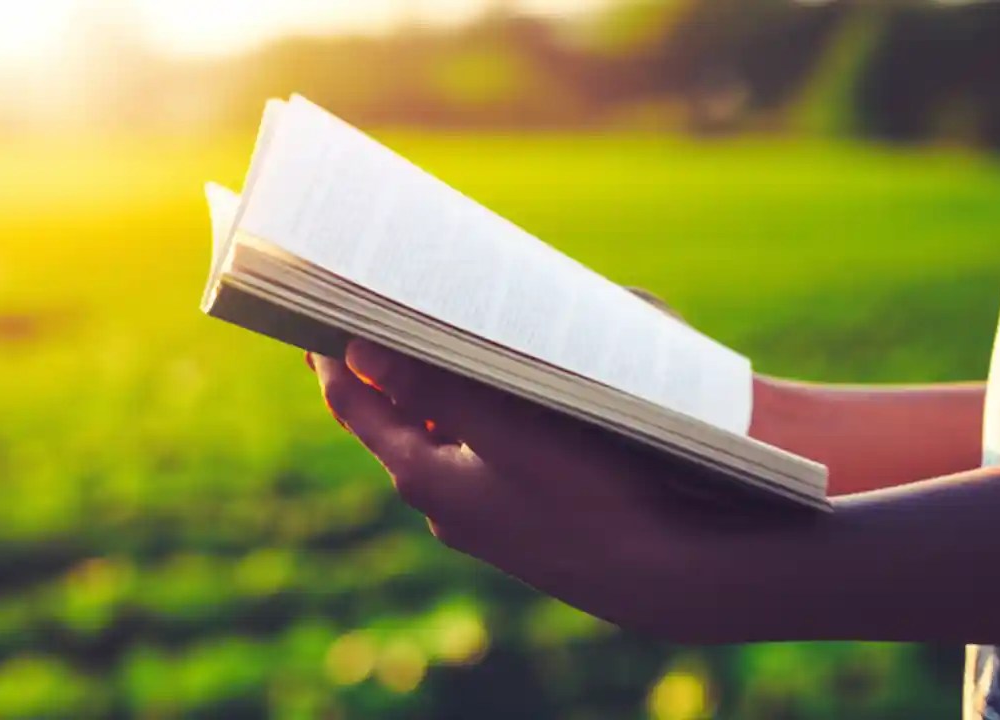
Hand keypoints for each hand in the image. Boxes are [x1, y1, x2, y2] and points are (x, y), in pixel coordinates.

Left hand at [309, 341, 767, 639]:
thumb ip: (434, 389)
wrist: (681, 570)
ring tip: (453, 329)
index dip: (331, 351)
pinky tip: (515, 384)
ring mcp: (487, 514)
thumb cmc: (601, 491)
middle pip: (396, 416)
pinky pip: (487, 452)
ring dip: (443, 384)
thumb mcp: (511, 428)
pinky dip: (483, 411)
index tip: (318, 304)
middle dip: (389, 360)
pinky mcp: (527, 515)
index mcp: (426, 478)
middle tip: (382, 302)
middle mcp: (446, 502)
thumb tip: (360, 353)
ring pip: (446, 434)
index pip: (353, 403)